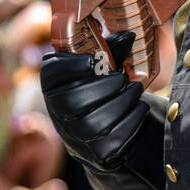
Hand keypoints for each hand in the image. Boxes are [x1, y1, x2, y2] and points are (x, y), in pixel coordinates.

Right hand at [40, 31, 147, 173]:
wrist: (102, 133)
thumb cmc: (100, 89)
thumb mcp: (101, 67)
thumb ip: (111, 49)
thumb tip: (130, 35)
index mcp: (53, 86)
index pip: (50, 74)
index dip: (70, 67)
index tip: (93, 62)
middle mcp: (58, 114)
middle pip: (73, 101)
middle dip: (104, 86)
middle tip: (121, 78)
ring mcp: (76, 138)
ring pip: (95, 122)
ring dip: (122, 102)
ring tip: (134, 90)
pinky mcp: (98, 154)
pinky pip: (114, 140)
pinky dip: (133, 120)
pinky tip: (139, 108)